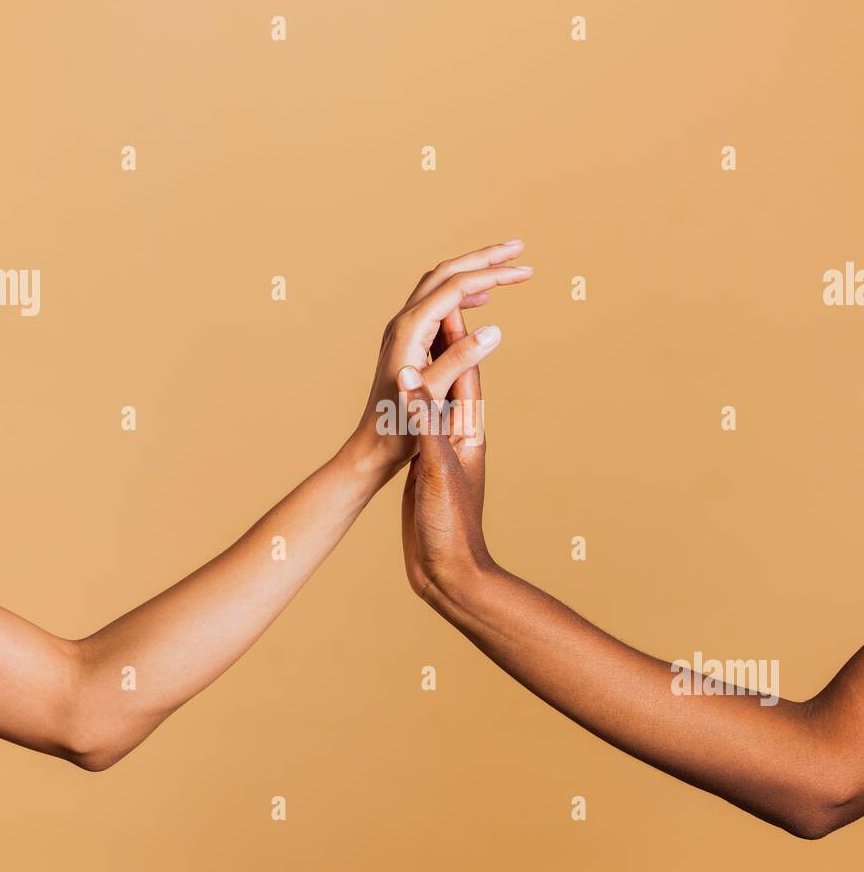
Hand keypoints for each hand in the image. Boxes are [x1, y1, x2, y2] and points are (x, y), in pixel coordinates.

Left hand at [349, 241, 530, 479]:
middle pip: (447, 272)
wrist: (372, 446)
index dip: (493, 274)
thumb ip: (461, 360)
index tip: (526, 271)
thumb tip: (495, 329)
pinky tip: (481, 302)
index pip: (457, 286)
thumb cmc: (398, 426)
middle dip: (484, 257)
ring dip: (473, 271)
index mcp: (410, 329)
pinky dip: (463, 294)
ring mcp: (404, 330)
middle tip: (520, 247)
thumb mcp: (433, 395)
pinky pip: (438, 303)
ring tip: (506, 266)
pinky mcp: (408, 341)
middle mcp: (404, 321)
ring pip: (441, 284)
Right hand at [398, 310, 494, 603]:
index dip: (456, 335)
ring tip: (419, 340)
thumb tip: (413, 377)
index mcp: (467, 431)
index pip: (463, 372)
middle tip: (435, 303)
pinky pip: (422, 424)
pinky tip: (404, 398)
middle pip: (454, 377)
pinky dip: (413, 402)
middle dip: (448, 342)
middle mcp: (459, 436)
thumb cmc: (450, 527)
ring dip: (429, 368)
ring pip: (437, 399)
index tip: (448, 297)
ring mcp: (444, 452)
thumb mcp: (436, 471)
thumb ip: (425, 425)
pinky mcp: (427, 469)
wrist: (449, 574)